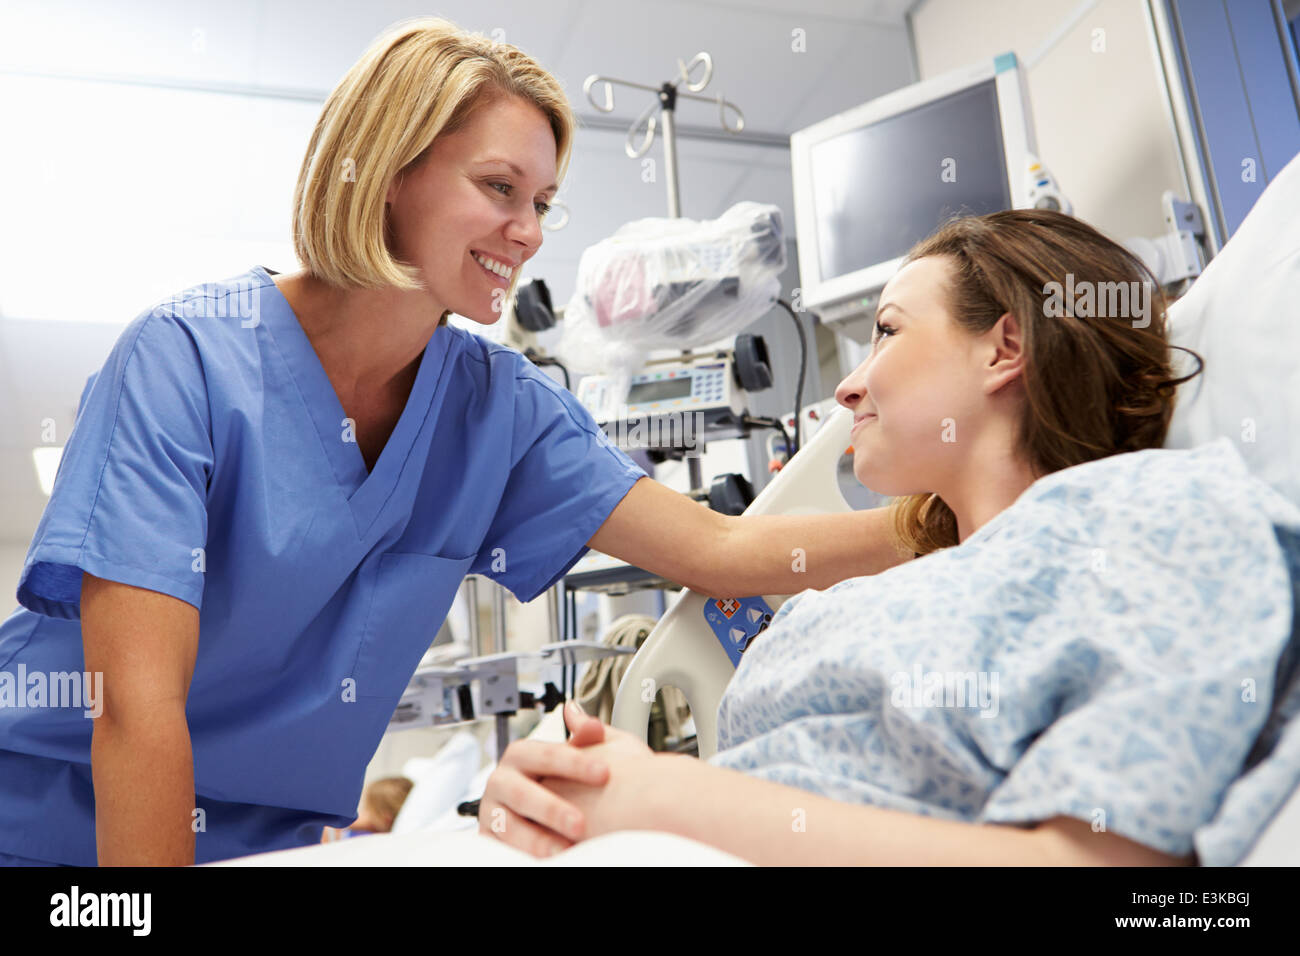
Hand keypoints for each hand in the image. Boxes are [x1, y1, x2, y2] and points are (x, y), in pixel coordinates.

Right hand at [478, 700, 613, 856]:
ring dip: (537, 840)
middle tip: (581, 823)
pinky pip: (501, 849)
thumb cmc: (562, 783)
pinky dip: (522, 854)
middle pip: (522, 793)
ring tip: (565, 850)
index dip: (575, 763)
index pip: (546, 755)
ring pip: (509, 826)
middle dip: (552, 809)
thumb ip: (583, 740)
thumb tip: (590, 722)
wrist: (544, 816)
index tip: (605, 773)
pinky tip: (549, 860)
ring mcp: (492, 813)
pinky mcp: (489, 840)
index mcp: (520, 756)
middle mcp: (502, 782)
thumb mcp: (574, 757)